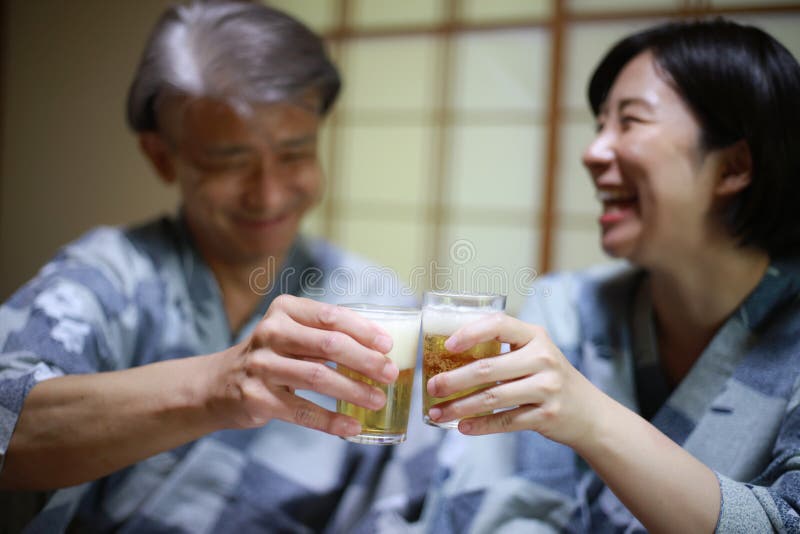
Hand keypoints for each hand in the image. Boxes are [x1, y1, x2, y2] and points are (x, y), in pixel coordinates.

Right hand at [204, 295, 398, 436]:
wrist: (218, 384)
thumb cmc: (271, 355)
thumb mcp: (291, 334)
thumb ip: (325, 335)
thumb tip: (378, 348)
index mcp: (285, 311)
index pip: (331, 316)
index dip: (363, 331)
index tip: (388, 345)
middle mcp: (270, 333)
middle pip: (328, 345)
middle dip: (365, 360)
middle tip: (390, 374)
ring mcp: (261, 366)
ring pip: (318, 377)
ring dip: (353, 391)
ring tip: (377, 400)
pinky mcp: (257, 398)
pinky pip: (302, 411)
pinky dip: (330, 420)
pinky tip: (352, 426)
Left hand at [425, 313, 599, 445]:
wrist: (589, 412)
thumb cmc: (549, 377)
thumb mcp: (534, 353)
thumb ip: (503, 349)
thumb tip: (448, 356)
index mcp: (535, 336)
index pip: (499, 324)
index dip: (470, 332)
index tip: (447, 345)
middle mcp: (543, 358)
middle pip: (487, 368)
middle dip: (454, 380)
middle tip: (432, 387)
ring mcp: (546, 388)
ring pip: (492, 397)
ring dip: (460, 407)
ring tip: (437, 412)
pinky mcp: (546, 416)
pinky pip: (505, 421)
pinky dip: (480, 425)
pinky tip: (462, 427)